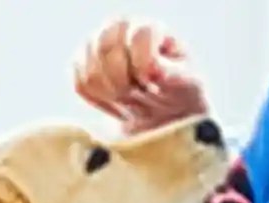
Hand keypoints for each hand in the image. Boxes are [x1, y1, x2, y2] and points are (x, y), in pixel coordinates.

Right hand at [74, 19, 209, 134]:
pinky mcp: (81, 65)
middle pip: (107, 48)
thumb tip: (155, 70)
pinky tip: (118, 104)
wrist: (163, 110)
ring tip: (132, 99)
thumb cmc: (178, 90)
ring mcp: (95, 44)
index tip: (151, 82)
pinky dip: (101, 101)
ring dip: (113, 94)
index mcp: (148, 26)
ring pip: (91, 72)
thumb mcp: (188, 83)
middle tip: (140, 94)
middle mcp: (118, 28)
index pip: (137, 35)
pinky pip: (82, 85)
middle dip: (124, 81)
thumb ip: (174, 75)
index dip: (142, 63)